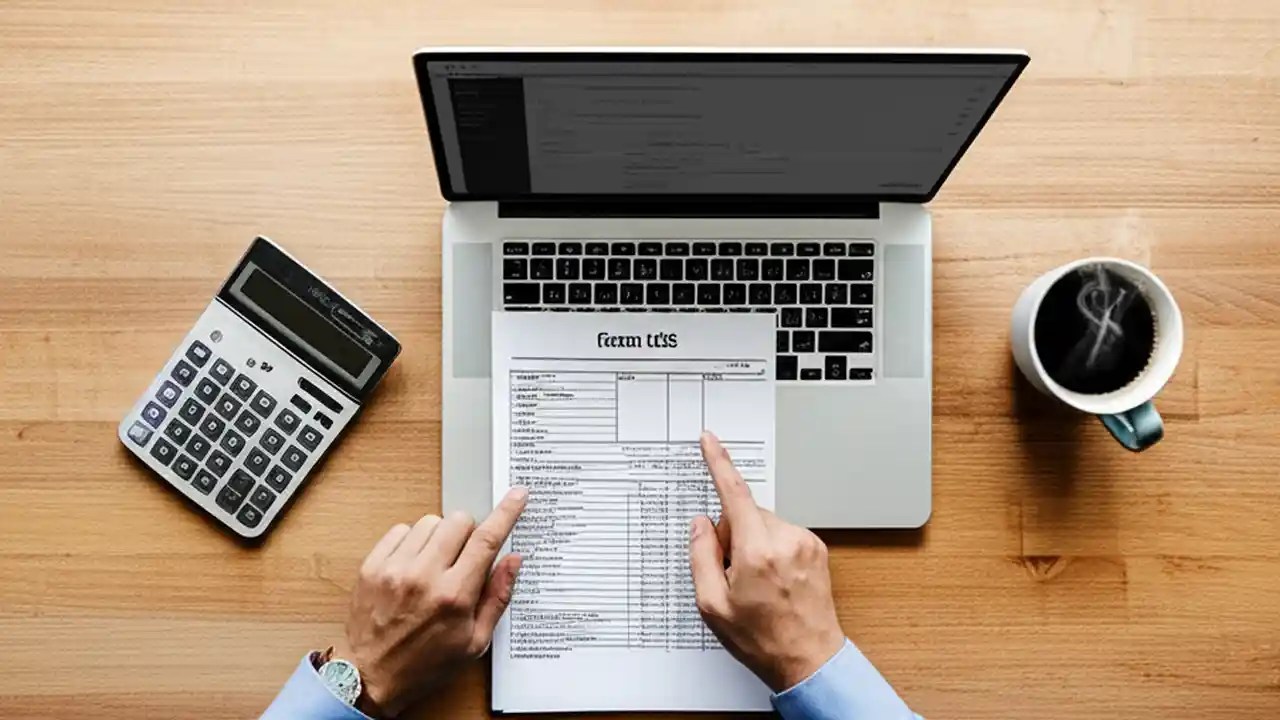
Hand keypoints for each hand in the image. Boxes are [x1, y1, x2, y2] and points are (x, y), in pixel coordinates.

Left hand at [332, 487, 527, 716]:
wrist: (370, 677)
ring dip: (439, 536)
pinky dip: (411, 541)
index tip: (517, 496)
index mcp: (455, 596)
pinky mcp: (372, 567)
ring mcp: (395, 569)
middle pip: (459, 521)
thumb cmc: (425, 664)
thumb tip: (513, 560)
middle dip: (469, 531)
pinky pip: (400, 530)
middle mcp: (425, 577)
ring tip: (435, 564)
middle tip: (464, 555)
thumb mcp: (475, 642)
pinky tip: (412, 565)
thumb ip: (498, 597)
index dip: (506, 513)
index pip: (487, 540)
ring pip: (430, 521)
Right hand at [688, 432, 845, 691]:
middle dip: (733, 534)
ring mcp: (805, 543)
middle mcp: (785, 540)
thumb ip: (701, 556)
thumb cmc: (761, 638)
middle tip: (732, 574)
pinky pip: (783, 535)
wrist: (809, 658)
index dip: (719, 463)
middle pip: (746, 513)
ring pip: (764, 524)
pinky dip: (772, 549)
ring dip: (753, 543)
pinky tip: (774, 581)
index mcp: (756, 552)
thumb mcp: (712, 605)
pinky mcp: (817, 549)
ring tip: (757, 584)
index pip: (734, 494)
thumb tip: (701, 524)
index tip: (710, 441)